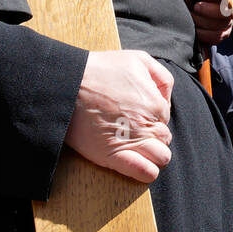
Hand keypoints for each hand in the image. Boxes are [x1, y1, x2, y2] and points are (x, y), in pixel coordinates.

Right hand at [65, 49, 172, 183]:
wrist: (66, 84)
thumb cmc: (100, 70)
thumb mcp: (138, 59)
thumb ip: (161, 77)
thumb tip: (166, 99)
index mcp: (155, 104)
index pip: (164, 118)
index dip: (152, 116)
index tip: (136, 112)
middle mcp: (146, 125)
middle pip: (164, 138)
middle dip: (153, 134)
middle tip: (133, 127)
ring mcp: (131, 142)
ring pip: (161, 157)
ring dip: (153, 153)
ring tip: (136, 145)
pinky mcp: (113, 156)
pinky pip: (145, 172)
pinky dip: (147, 171)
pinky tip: (139, 164)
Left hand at [182, 0, 232, 45]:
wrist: (192, 5)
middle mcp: (230, 3)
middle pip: (225, 9)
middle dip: (206, 10)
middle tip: (193, 8)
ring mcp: (229, 20)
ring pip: (220, 25)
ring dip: (201, 22)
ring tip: (191, 18)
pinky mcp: (224, 33)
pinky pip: (216, 37)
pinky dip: (202, 34)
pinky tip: (195, 28)